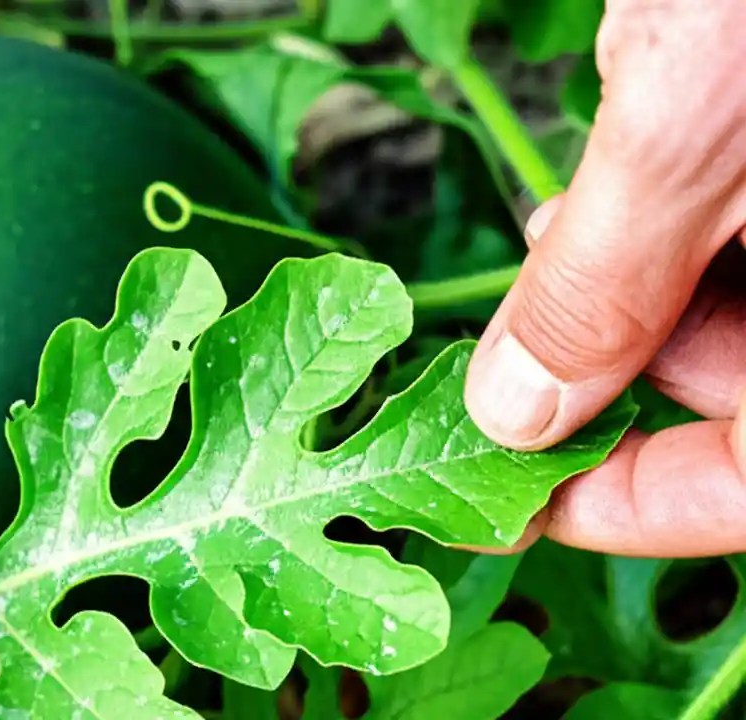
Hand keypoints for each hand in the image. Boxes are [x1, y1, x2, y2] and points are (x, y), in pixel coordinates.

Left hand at [464, 0, 745, 556]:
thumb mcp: (703, 116)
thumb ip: (609, 280)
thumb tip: (516, 414)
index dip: (631, 507)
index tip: (509, 505)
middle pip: (742, 378)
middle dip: (618, 353)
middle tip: (512, 326)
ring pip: (735, 289)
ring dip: (636, 261)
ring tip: (573, 199)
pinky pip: (743, 202)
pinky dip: (678, 182)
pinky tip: (644, 114)